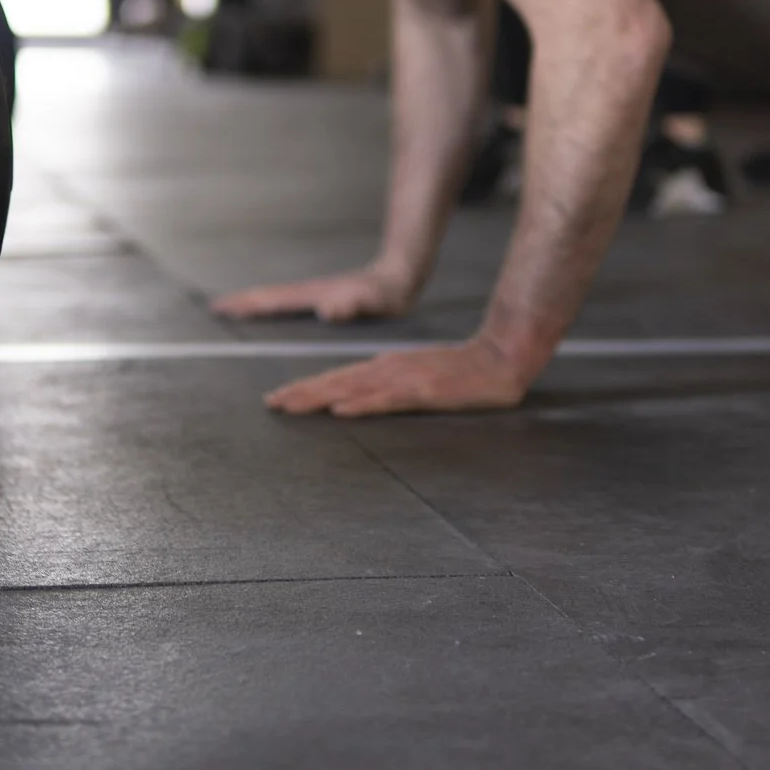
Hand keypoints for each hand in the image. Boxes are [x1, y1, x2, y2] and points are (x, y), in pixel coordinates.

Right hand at [209, 263, 415, 322]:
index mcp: (313, 295)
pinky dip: (271, 307)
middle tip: (214, 309)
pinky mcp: (323, 300)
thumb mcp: (373, 300)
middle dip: (241, 302)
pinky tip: (271, 315)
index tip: (221, 308)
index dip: (246, 304)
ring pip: (276, 299)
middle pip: (267, 297)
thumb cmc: (387, 293)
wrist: (400, 278)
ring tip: (233, 310)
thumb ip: (352, 304)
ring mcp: (315, 294)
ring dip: (253, 304)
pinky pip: (289, 304)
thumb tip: (328, 309)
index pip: (272, 300)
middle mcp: (309, 293)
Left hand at [264, 337, 528, 416]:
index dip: (307, 388)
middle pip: (336, 382)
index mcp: (385, 367)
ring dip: (319, 397)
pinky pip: (386, 400)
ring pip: (353, 389)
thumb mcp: (417, 378)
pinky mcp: (423, 392)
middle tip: (270, 403)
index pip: (338, 379)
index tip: (279, 398)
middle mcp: (388, 369)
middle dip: (301, 392)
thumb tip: (357, 399)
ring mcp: (405, 379)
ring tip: (291, 406)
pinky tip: (340, 410)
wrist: (499, 359)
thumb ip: (389, 387)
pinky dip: (361, 404)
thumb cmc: (460, 373)